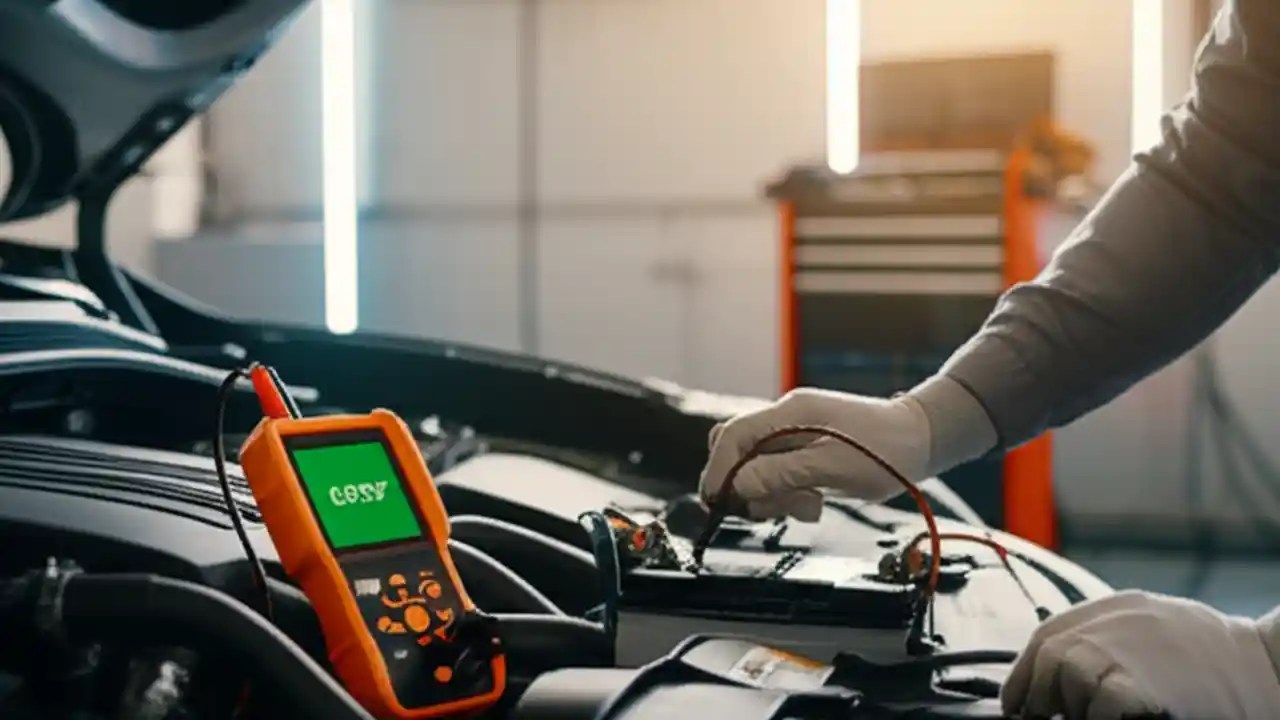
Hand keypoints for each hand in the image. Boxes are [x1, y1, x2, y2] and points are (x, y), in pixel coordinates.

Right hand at [698, 388, 932, 521]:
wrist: (924, 441)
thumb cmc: (888, 451)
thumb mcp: (835, 467)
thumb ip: (783, 474)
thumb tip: (738, 484)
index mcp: (790, 414)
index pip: (733, 435)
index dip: (718, 469)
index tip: (717, 501)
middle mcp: (787, 421)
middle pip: (738, 451)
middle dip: (745, 485)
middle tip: (770, 510)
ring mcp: (796, 435)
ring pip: (758, 469)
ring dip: (774, 495)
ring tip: (809, 506)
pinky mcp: (806, 451)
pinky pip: (780, 475)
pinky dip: (789, 495)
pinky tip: (814, 503)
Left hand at [1002, 590, 1279, 719]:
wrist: (1273, 665)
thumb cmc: (1218, 660)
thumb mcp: (1156, 632)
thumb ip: (1112, 642)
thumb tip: (1060, 678)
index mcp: (1117, 607)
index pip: (1048, 635)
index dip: (1025, 672)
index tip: (1018, 703)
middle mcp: (1114, 620)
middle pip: (1050, 657)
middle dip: (1042, 693)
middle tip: (1049, 717)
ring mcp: (1124, 649)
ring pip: (1066, 678)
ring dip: (1071, 707)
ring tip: (1096, 716)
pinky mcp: (1135, 685)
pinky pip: (1097, 704)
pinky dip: (1098, 717)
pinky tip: (1113, 718)